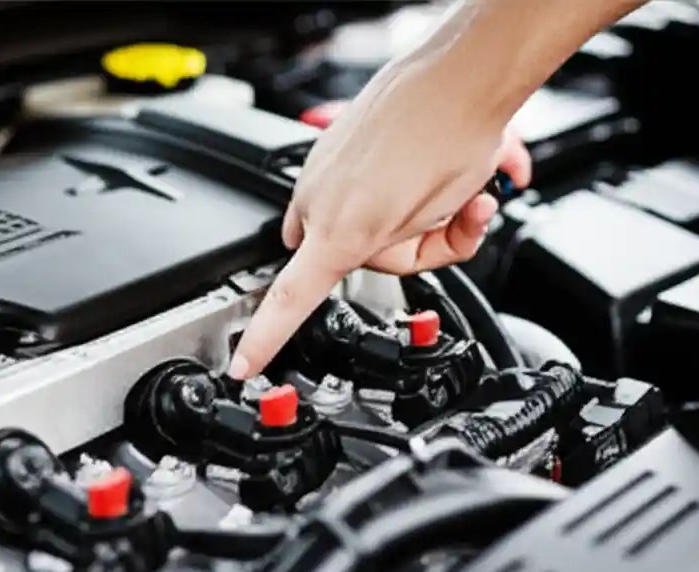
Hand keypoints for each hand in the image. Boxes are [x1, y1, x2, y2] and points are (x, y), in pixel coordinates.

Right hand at [228, 58, 531, 379]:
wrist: (455, 79)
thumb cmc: (453, 142)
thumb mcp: (445, 223)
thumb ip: (413, 253)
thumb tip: (408, 245)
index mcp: (341, 233)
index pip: (290, 300)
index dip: (264, 339)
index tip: (242, 365)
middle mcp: (318, 201)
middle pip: (347, 257)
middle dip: (396, 247)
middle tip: (438, 219)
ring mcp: (318, 171)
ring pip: (350, 220)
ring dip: (396, 213)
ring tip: (437, 185)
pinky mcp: (328, 148)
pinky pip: (348, 187)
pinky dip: (384, 185)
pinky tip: (416, 165)